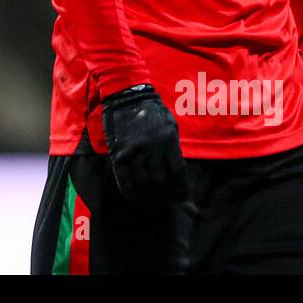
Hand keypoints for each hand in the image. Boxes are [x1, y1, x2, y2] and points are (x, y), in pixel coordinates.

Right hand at [102, 84, 186, 204]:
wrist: (126, 95)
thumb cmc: (153, 111)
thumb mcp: (170, 126)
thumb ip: (174, 149)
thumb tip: (179, 176)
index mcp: (168, 140)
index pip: (177, 173)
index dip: (181, 191)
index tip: (184, 202)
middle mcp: (152, 147)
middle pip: (160, 181)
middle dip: (165, 198)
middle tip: (167, 207)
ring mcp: (134, 150)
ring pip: (142, 182)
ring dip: (148, 198)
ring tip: (152, 207)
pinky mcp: (119, 152)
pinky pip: (124, 178)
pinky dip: (130, 191)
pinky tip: (135, 199)